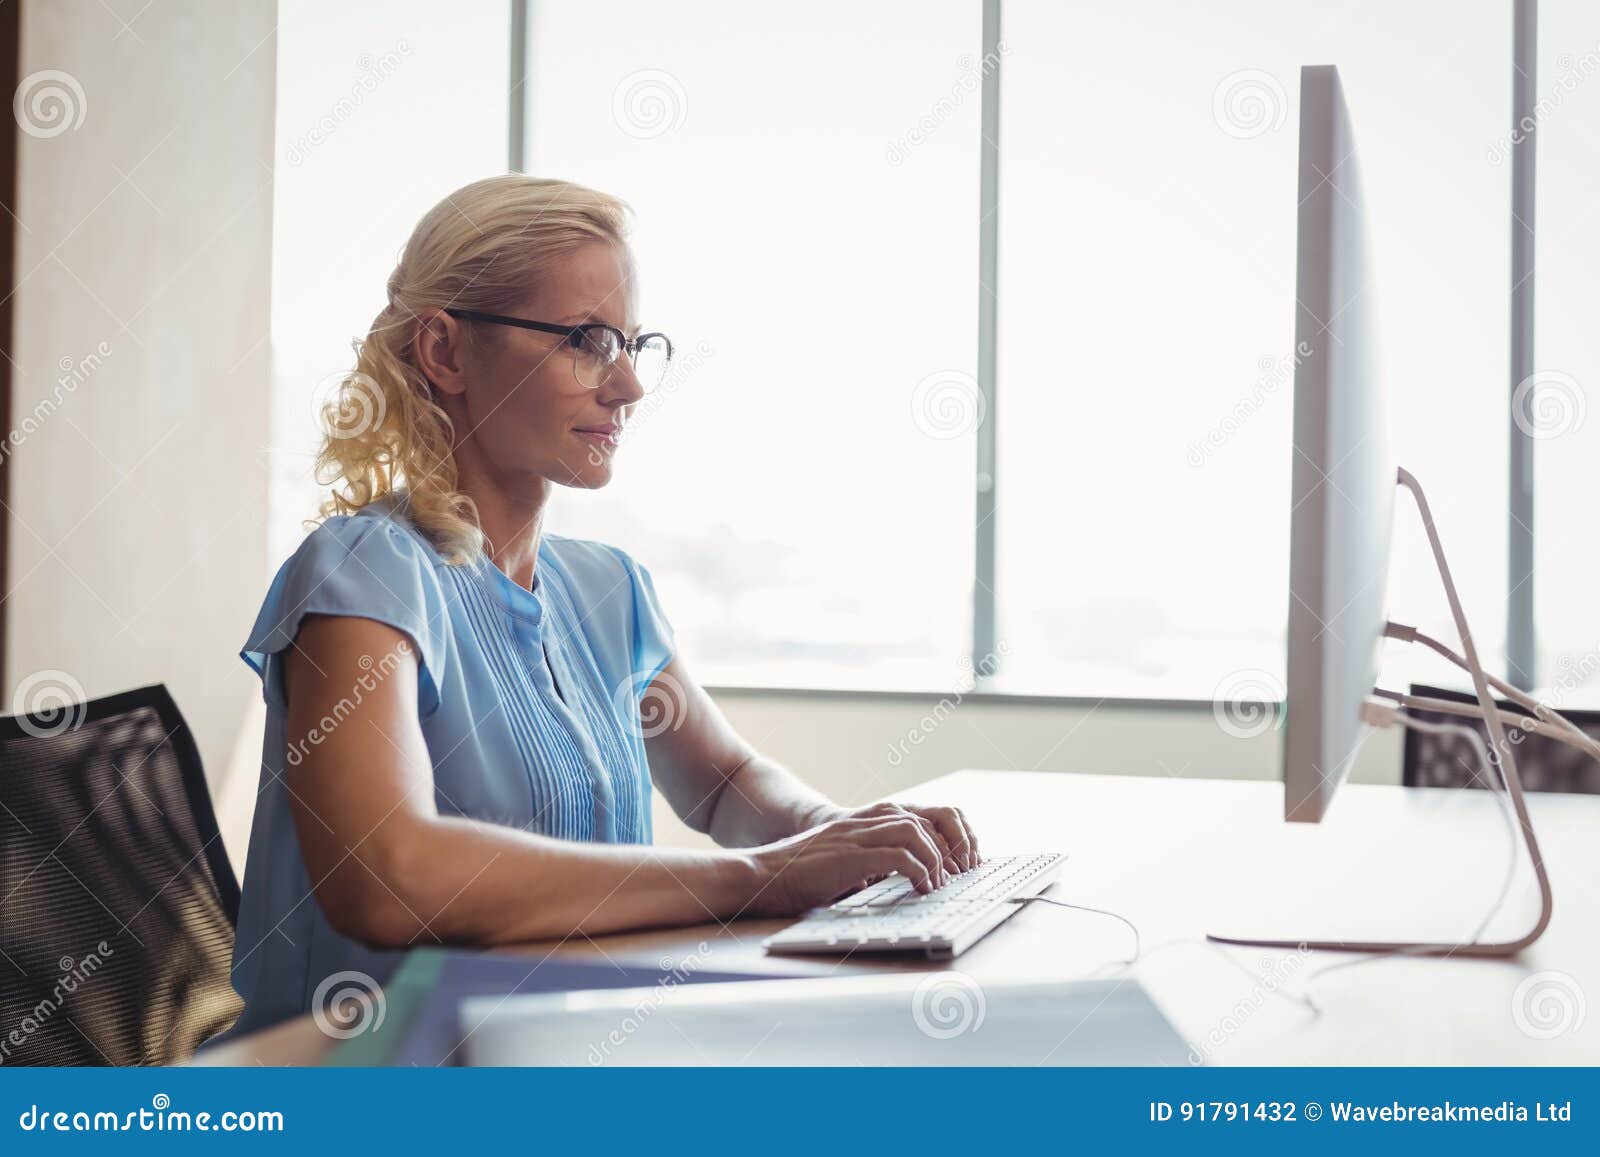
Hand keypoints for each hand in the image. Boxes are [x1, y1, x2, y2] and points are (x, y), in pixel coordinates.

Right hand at [742, 803, 982, 916]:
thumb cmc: (796, 877)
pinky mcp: (849, 855)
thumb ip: (869, 865)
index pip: (917, 815)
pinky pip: (897, 855)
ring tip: (940, 884)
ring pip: (914, 831)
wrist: (759, 875)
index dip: (944, 837)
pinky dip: (918, 870)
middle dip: (949, 847)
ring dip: (936, 858)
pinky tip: (921, 888)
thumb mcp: (841, 863)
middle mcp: (861, 822)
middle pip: (922, 819)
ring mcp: (854, 836)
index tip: (957, 863)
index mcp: (862, 822)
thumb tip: (903, 885)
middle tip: (958, 876)